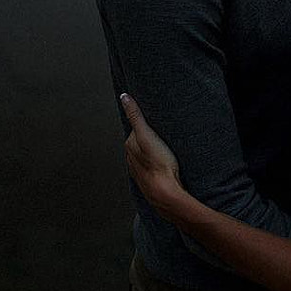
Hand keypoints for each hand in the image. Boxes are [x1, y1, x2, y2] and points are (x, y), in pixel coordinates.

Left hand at [120, 93, 195, 224]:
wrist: (165, 193)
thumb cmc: (159, 164)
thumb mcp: (147, 134)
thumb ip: (135, 115)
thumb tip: (124, 97)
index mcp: (129, 144)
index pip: (137, 127)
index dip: (148, 122)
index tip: (157, 120)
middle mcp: (130, 157)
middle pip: (140, 140)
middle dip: (150, 136)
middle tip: (163, 133)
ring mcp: (139, 169)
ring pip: (145, 154)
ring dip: (152, 150)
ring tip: (165, 148)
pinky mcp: (148, 178)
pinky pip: (150, 165)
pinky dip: (155, 162)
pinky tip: (164, 162)